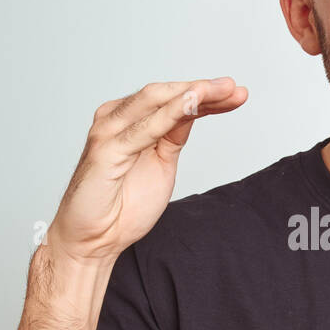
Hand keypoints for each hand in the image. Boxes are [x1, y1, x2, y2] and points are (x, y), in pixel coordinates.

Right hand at [46, 77, 247, 264]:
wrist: (93, 241)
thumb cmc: (120, 206)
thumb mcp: (161, 164)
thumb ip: (173, 136)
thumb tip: (195, 110)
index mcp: (128, 120)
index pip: (172, 99)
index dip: (205, 94)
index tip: (236, 94)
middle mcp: (116, 118)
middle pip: (166, 94)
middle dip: (204, 89)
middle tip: (235, 89)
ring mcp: (109, 131)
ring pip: (157, 101)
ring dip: (193, 94)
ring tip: (223, 91)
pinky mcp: (107, 149)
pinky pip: (145, 127)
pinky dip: (171, 112)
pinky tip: (193, 103)